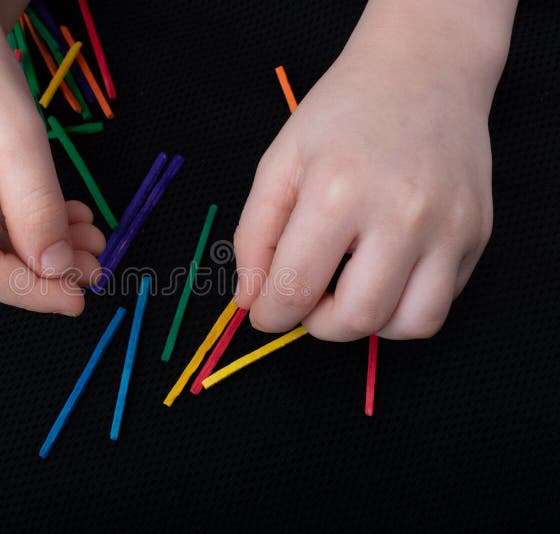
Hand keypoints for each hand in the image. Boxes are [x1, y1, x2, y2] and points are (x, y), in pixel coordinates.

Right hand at [0, 2, 103, 315]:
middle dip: (42, 270)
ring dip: (39, 248)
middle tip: (97, 266)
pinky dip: (24, 228)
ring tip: (90, 238)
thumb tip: (57, 271)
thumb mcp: (17, 134)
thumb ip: (37, 208)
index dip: (33, 291)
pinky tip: (64, 220)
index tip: (81, 300)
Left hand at [234, 1, 514, 339]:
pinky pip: (439, 305)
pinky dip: (404, 308)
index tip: (266, 312)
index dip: (270, 315)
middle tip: (309, 296)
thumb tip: (251, 301)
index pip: (295, 289)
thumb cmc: (342, 114)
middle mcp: (402, 215)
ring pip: (409, 325)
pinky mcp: (477, 236)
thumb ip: (254, 235)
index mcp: (338, 192)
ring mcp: (449, 227)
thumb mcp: (279, 162)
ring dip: (367, 323)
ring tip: (348, 287)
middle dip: (318, 324)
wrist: (423, 70)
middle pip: (356, 319)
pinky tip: (384, 273)